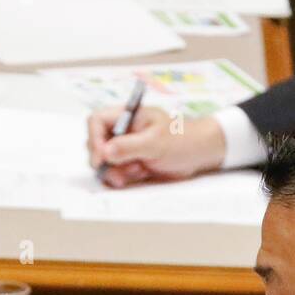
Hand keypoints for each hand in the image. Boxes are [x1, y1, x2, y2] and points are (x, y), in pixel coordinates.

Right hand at [87, 105, 225, 188]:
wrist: (200, 153)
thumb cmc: (182, 139)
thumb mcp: (155, 142)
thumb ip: (129, 146)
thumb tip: (105, 152)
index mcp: (126, 116)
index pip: (96, 121)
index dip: (94, 139)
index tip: (102, 158)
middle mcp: (123, 131)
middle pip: (96, 144)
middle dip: (104, 161)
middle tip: (120, 173)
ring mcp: (126, 148)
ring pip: (105, 163)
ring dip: (115, 172)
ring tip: (138, 171)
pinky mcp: (131, 164)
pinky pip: (116, 173)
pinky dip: (122, 179)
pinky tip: (140, 175)